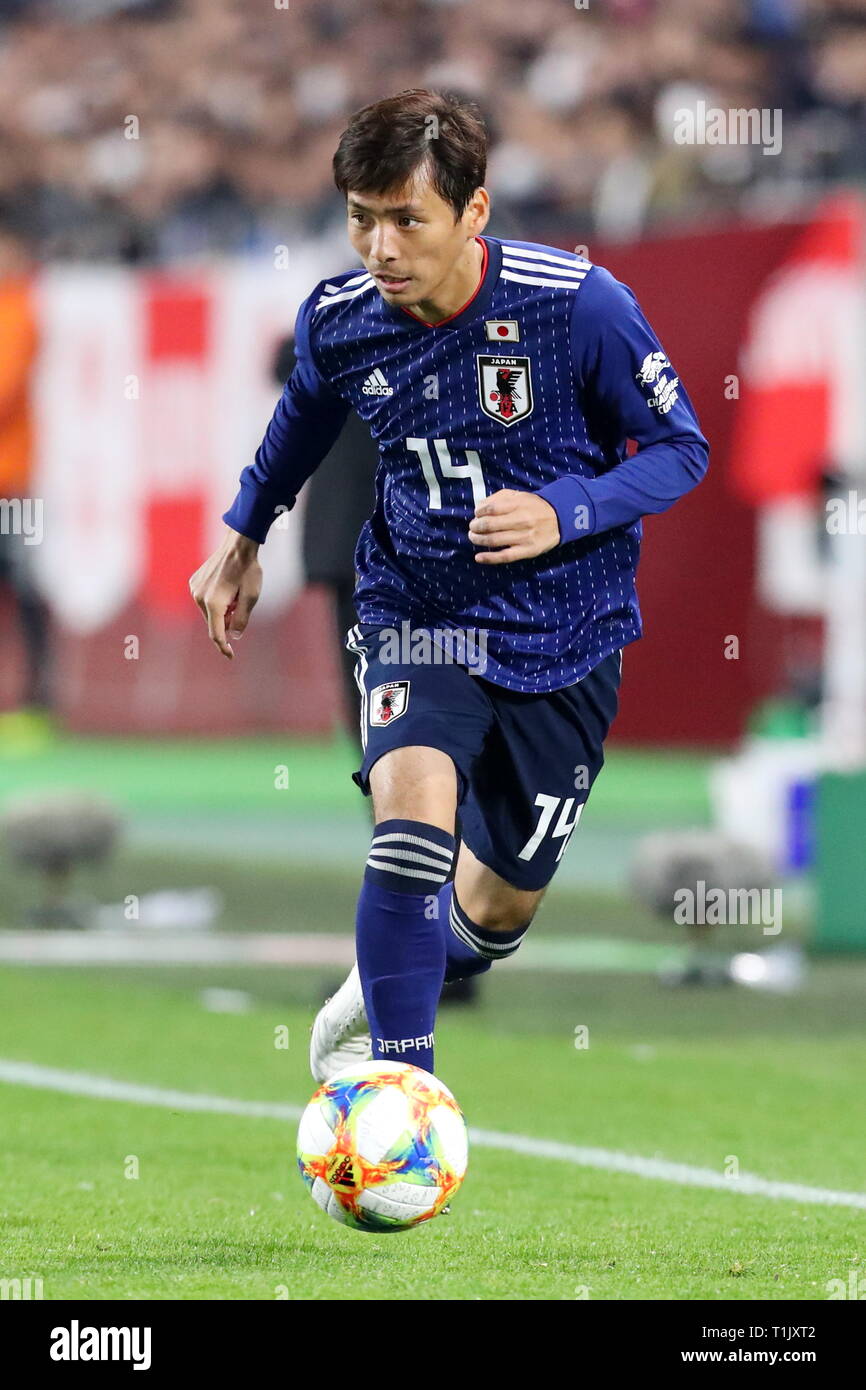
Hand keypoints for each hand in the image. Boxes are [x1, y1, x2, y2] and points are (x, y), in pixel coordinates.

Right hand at [189, 526, 261, 658]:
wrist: (238, 545)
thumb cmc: (248, 571)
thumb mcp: (251, 598)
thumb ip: (242, 620)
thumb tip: (233, 637)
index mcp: (213, 603)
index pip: (216, 634)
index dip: (224, 647)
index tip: (230, 656)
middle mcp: (199, 597)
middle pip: (213, 623)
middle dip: (227, 622)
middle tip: (240, 606)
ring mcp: (194, 589)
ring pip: (209, 612)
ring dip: (222, 611)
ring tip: (234, 593)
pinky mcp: (194, 582)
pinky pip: (204, 601)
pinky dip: (215, 601)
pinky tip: (226, 587)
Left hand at [468, 489, 559, 563]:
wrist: (559, 519)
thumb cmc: (533, 507)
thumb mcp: (518, 495)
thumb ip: (498, 498)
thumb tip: (478, 508)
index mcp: (519, 504)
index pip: (491, 508)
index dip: (479, 512)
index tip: (476, 514)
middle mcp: (521, 520)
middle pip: (489, 525)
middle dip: (475, 527)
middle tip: (472, 527)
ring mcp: (524, 537)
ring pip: (494, 541)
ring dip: (478, 540)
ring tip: (473, 537)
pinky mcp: (527, 551)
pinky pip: (505, 556)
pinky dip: (489, 558)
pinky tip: (478, 557)